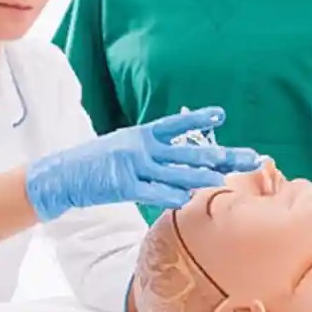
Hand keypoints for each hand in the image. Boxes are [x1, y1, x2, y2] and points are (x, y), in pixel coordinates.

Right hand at [25, 106, 261, 220]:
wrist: (62, 175)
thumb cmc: (95, 164)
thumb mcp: (122, 148)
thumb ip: (150, 153)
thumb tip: (182, 165)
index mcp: (140, 135)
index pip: (175, 125)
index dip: (198, 119)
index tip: (221, 113)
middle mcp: (140, 147)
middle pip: (188, 151)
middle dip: (221, 155)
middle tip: (249, 157)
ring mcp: (132, 166)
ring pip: (175, 173)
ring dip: (202, 176)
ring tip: (225, 178)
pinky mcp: (123, 185)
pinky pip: (153, 192)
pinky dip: (171, 195)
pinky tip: (188, 197)